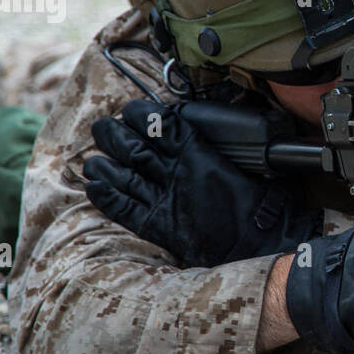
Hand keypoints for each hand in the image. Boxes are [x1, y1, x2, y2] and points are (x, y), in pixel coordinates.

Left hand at [83, 99, 320, 266]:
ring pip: (124, 174)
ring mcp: (166, 200)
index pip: (163, 125)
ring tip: (93, 159)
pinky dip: (106, 197)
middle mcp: (178, 174)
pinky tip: (94, 187)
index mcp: (200, 155)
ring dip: (104, 164)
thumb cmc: (259, 204)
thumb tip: (197, 132)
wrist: (260, 243)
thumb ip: (218, 148)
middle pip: (135, 147)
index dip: (143, 115)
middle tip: (102, 127)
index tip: (132, 109)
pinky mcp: (160, 225)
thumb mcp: (245, 165)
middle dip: (114, 135)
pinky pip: (124, 209)